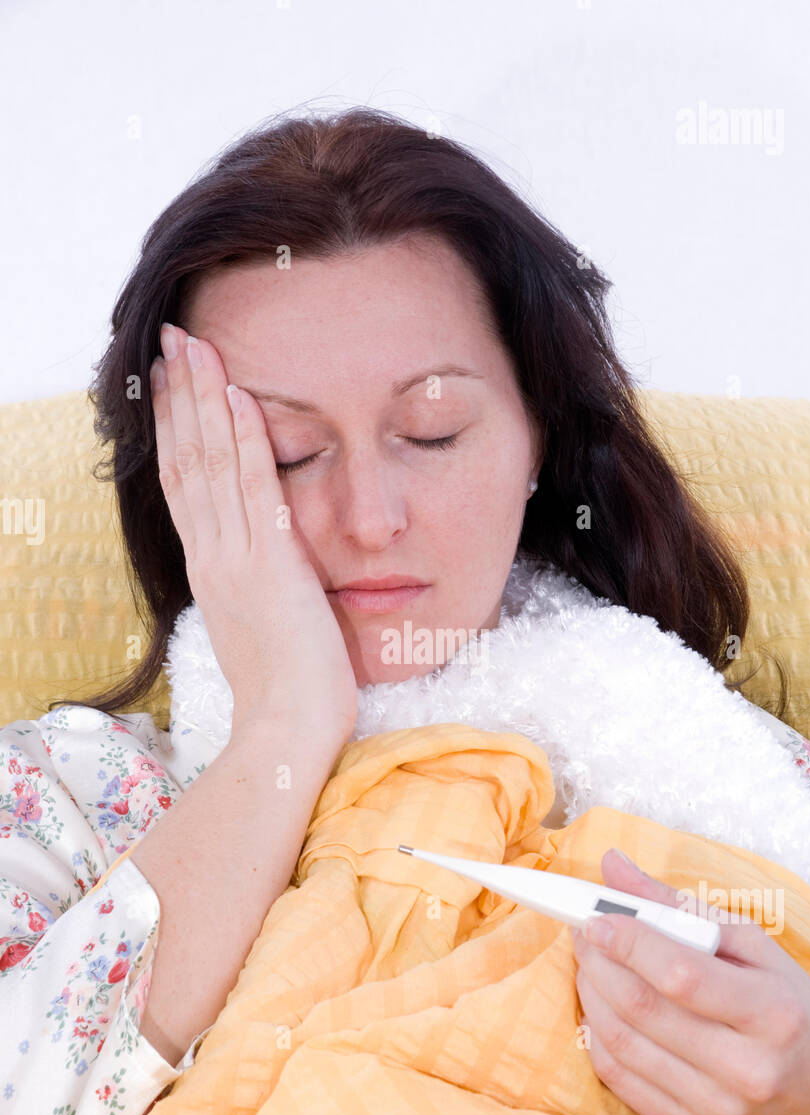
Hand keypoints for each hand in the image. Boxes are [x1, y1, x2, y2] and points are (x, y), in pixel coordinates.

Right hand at [151, 324, 357, 749]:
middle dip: (180, 398)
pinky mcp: (270, 564)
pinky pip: (255, 487)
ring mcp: (236, 558)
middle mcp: (212, 557)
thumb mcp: (261, 625)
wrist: (289, 729)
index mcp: (210, 570)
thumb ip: (258, 585)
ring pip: (212, 463)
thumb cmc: (288, 690)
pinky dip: (246, 438)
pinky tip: (240, 396)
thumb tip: (267, 565)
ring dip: (204, 399)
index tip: (173, 385)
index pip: (185, 485)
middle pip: (187, 461)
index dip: (177, 430)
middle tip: (172, 341)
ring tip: (195, 346)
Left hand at [572, 848, 809, 1114]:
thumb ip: (680, 906)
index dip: (628, 942)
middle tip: (584, 933)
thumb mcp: (754, 946)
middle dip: (597, 962)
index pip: (681, 974)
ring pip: (620, 1044)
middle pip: (641, 1009)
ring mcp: (715, 1107)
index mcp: (771, 1013)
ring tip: (589, 964)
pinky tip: (599, 1006)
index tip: (595, 918)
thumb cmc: (789, 1007)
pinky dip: (595, 1036)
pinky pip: (618, 1079)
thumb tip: (613, 865)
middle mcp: (744, 1068)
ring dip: (589, 994)